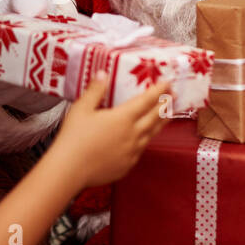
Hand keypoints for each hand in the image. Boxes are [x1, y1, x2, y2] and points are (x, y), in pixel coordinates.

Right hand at [47, 73, 171, 191]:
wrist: (70, 169)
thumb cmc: (73, 138)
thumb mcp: (81, 108)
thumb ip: (95, 91)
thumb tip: (102, 74)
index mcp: (123, 118)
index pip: (146, 101)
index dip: (159, 91)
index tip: (168, 83)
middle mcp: (132, 134)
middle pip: (155, 117)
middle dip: (166, 105)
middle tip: (175, 96)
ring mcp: (131, 152)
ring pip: (152, 135)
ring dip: (160, 123)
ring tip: (166, 116)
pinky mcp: (127, 165)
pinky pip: (141, 150)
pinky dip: (146, 141)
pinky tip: (144, 139)